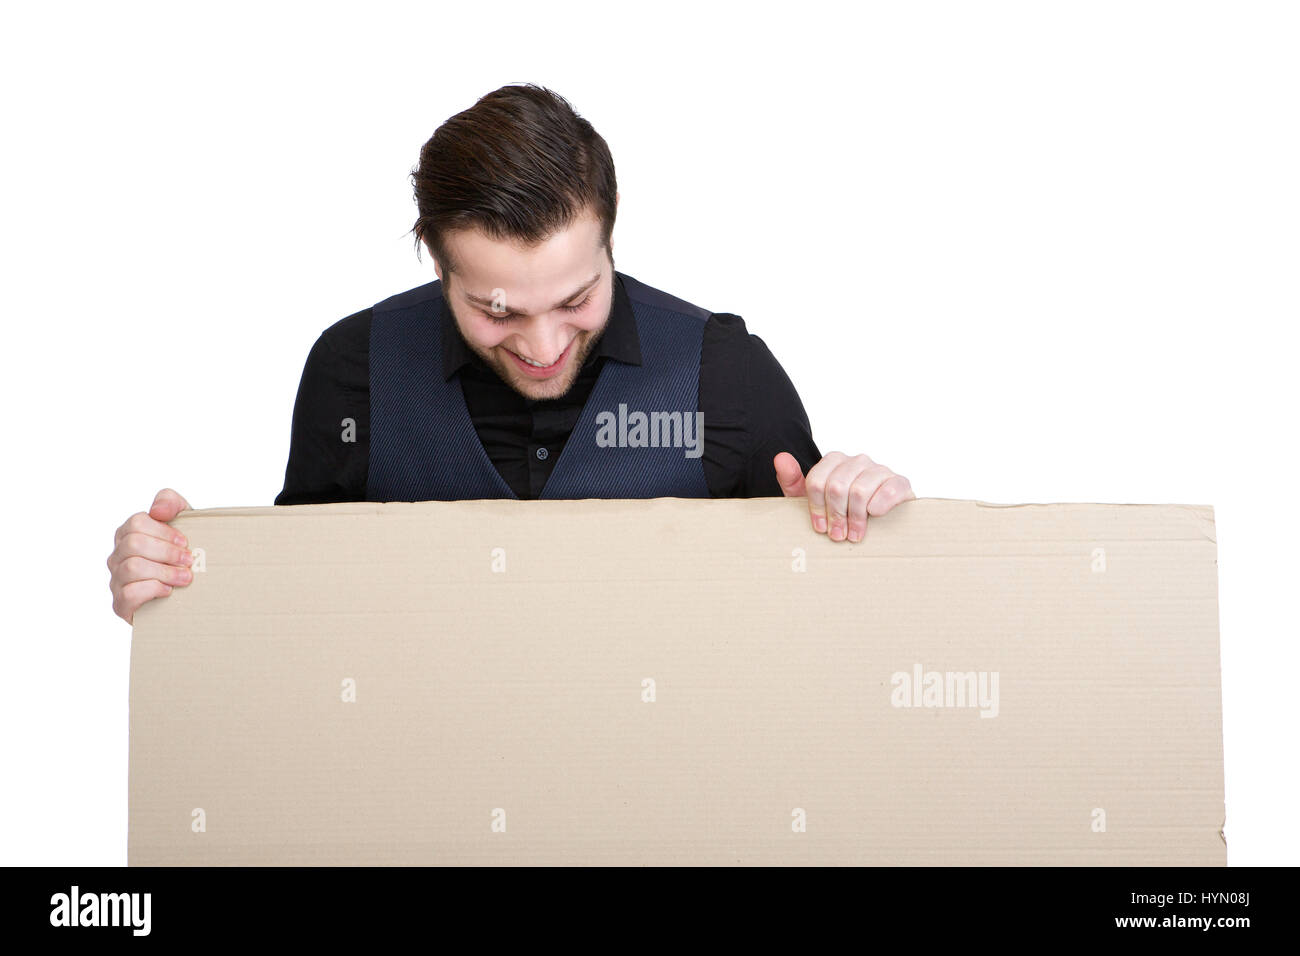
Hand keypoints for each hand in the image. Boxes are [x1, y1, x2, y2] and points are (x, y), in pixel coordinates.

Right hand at [108, 488, 194, 623]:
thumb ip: (170, 502)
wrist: (189, 595)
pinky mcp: (120, 604)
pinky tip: (168, 591)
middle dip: (167, 552)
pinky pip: (129, 593)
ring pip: (132, 568)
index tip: (185, 542)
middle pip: (134, 544)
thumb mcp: (183, 522)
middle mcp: (117, 556)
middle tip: (189, 561)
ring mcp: (116, 580)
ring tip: (185, 578)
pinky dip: (153, 590)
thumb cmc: (182, 555)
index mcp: (128, 534)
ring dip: (165, 572)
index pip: (137, 523)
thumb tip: (157, 510)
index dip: (164, 532)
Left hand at [774, 451, 913, 541]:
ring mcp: (880, 470)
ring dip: (855, 518)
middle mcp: (857, 461)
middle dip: (835, 516)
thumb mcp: (811, 499)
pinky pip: (890, 489)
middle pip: (836, 486)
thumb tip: (780, 457)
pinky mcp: (900, 482)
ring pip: (859, 490)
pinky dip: (880, 505)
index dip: (816, 508)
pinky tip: (875, 516)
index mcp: (834, 461)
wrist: (879, 521)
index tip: (820, 527)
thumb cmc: (842, 511)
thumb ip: (792, 480)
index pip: (817, 481)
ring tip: (854, 535)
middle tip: (837, 536)